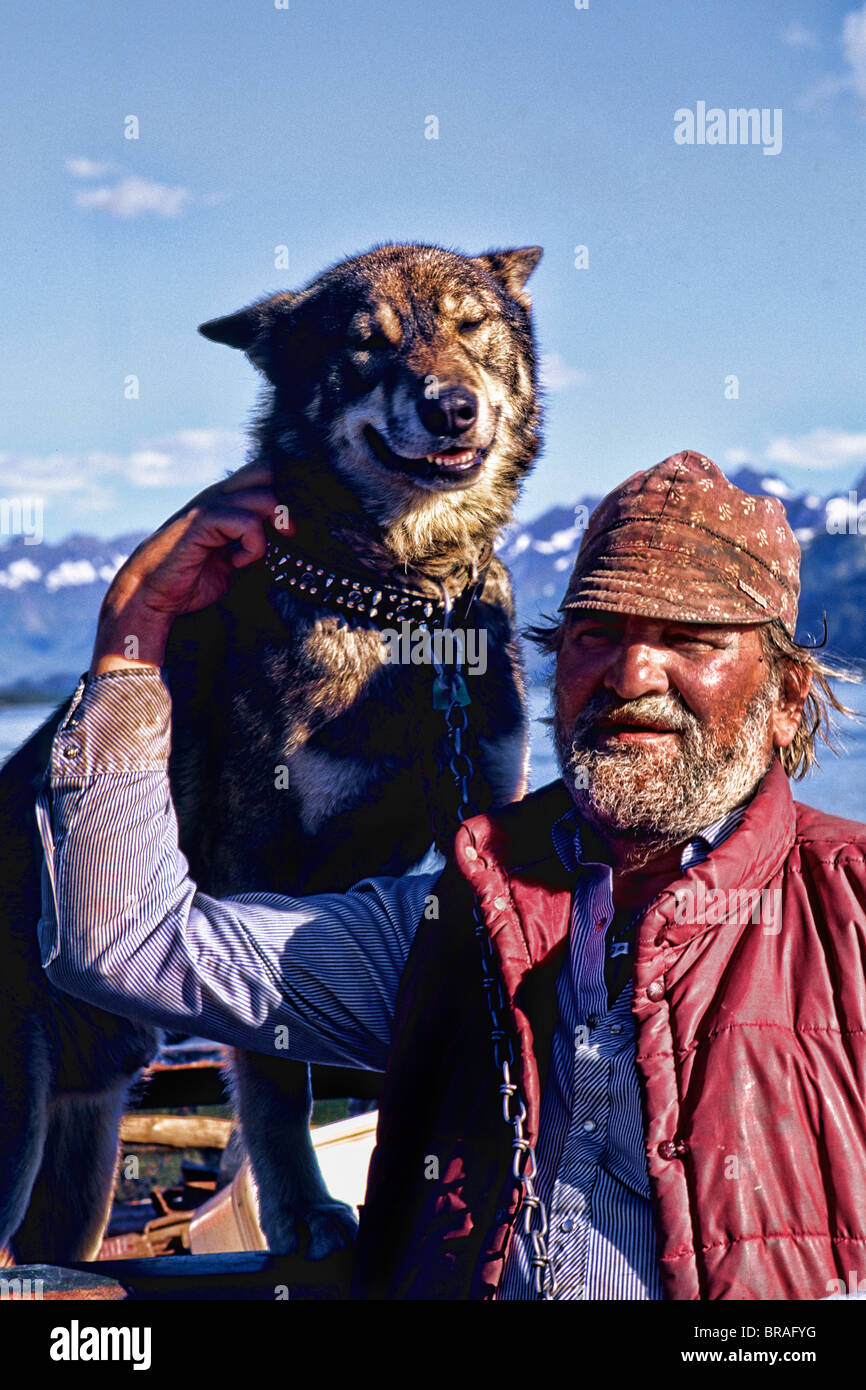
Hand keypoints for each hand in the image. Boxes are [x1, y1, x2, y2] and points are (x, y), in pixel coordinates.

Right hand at [90, 463, 279, 674]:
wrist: (150, 593)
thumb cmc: (191, 580)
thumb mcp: (233, 559)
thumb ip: (257, 544)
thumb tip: (292, 542)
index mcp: (227, 500)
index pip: (265, 474)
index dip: (287, 492)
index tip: (295, 525)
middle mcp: (220, 495)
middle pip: (268, 472)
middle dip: (287, 502)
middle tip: (288, 534)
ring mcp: (210, 505)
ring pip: (264, 497)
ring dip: (270, 529)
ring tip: (254, 556)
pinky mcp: (202, 521)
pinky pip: (246, 522)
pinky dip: (253, 546)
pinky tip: (238, 562)